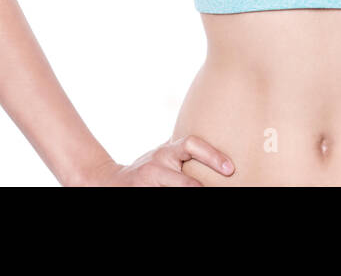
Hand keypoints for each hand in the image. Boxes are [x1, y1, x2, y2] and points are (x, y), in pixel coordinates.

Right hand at [73, 135, 235, 185]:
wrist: (111, 181)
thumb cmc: (150, 169)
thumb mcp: (165, 156)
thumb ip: (183, 152)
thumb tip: (222, 149)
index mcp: (167, 152)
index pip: (191, 145)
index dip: (212, 155)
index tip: (230, 169)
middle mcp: (158, 164)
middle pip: (184, 177)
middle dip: (201, 182)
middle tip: (224, 180)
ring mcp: (150, 180)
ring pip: (176, 188)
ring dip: (189, 188)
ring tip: (203, 189)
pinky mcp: (143, 192)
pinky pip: (162, 195)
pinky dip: (177, 194)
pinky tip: (195, 193)